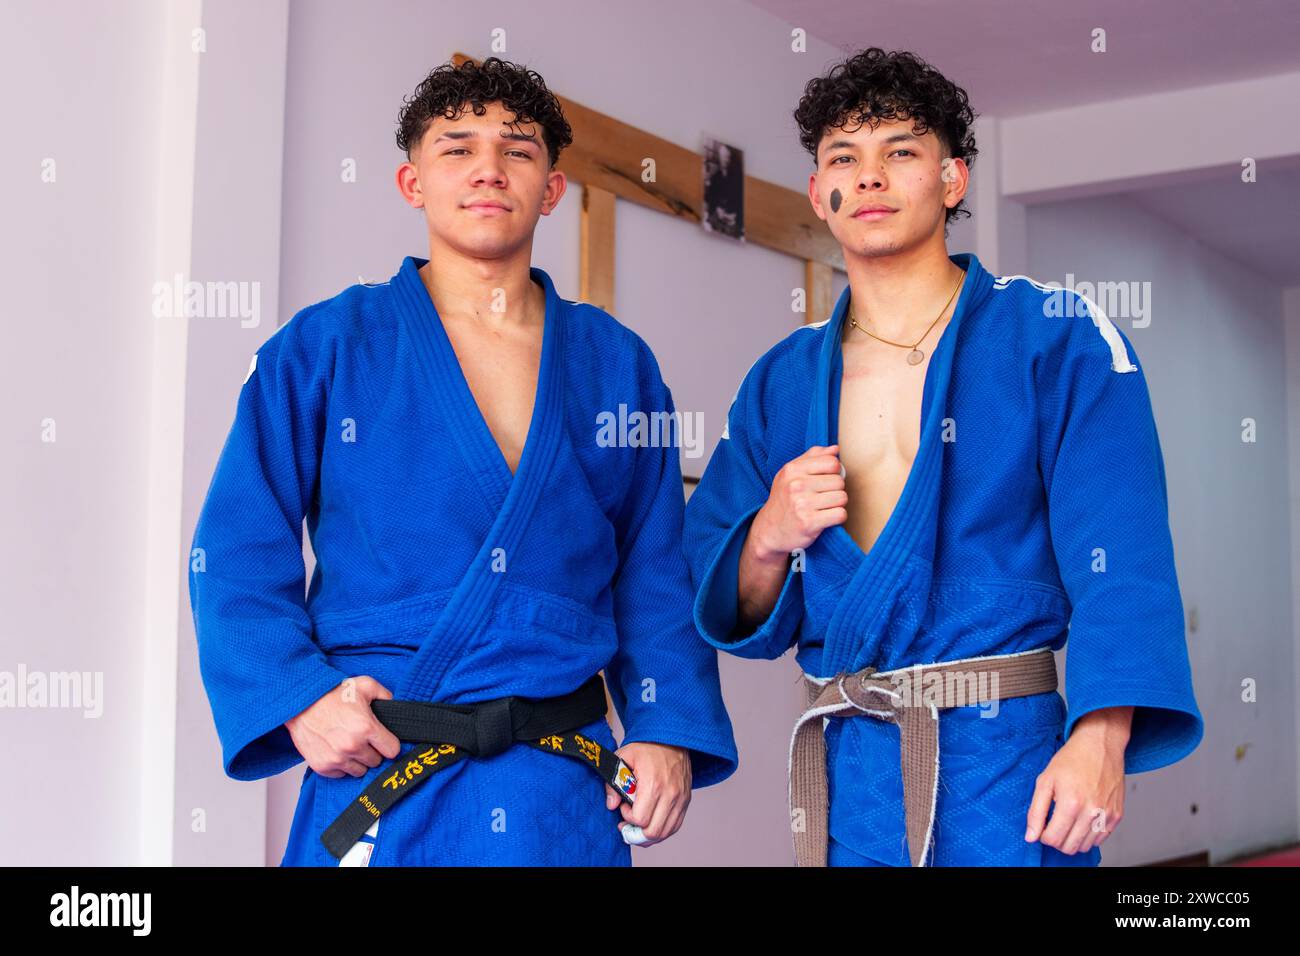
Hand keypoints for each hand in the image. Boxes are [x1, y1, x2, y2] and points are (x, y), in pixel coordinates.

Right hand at [285, 676, 402, 777]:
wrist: (300, 703)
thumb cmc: (330, 694)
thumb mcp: (364, 684)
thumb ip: (385, 695)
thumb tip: (395, 706)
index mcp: (366, 727)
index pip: (392, 750)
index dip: (390, 744)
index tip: (384, 740)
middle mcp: (352, 746)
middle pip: (376, 762)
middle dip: (373, 751)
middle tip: (363, 739)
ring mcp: (337, 758)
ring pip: (360, 771)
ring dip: (358, 760)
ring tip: (350, 744)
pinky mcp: (323, 766)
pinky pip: (341, 774)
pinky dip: (341, 765)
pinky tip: (337, 750)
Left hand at [603, 742, 691, 845]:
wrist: (671, 737)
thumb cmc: (646, 747)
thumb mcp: (623, 757)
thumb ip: (613, 783)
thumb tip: (611, 805)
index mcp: (653, 784)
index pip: (640, 819)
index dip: (627, 817)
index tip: (624, 806)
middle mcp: (670, 794)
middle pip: (653, 831)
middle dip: (636, 832)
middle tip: (627, 823)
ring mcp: (680, 798)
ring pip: (665, 832)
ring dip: (649, 835)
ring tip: (638, 827)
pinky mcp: (686, 800)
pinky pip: (675, 825)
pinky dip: (662, 830)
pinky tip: (651, 824)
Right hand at [750, 444, 846, 559]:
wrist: (768, 530)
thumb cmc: (783, 500)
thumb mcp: (790, 474)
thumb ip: (812, 458)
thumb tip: (835, 449)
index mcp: (792, 470)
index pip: (832, 462)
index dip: (834, 472)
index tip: (825, 481)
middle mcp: (796, 485)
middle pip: (839, 481)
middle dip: (835, 490)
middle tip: (822, 498)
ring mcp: (802, 504)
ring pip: (842, 498)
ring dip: (837, 505)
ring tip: (823, 508)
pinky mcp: (809, 522)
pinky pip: (840, 514)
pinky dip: (837, 518)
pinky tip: (825, 519)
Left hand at [1025, 707, 1131, 853]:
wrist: (1099, 745)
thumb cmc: (1071, 760)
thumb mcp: (1045, 781)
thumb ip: (1035, 811)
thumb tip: (1031, 836)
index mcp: (1071, 803)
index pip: (1053, 839)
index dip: (1043, 835)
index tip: (1043, 826)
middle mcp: (1091, 812)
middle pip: (1069, 847)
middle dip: (1057, 839)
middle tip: (1054, 823)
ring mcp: (1107, 815)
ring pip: (1085, 846)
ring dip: (1073, 839)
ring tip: (1068, 820)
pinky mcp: (1117, 815)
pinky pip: (1100, 839)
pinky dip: (1089, 835)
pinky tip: (1082, 818)